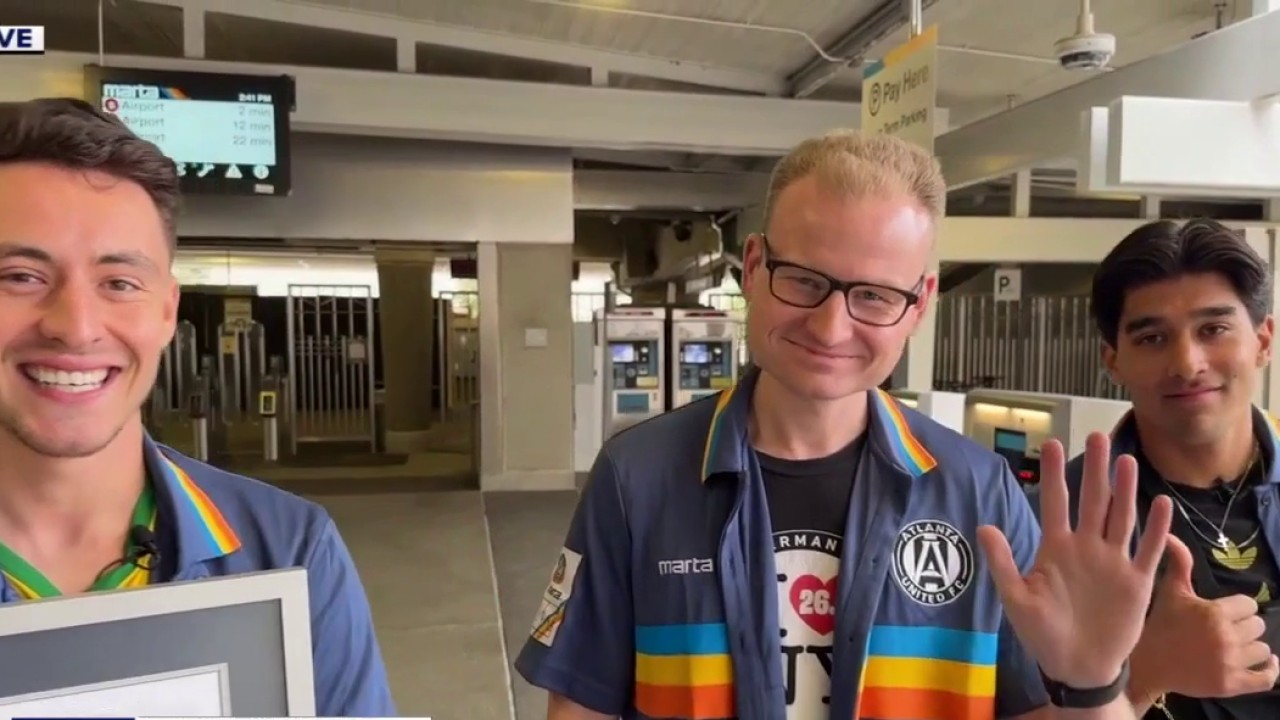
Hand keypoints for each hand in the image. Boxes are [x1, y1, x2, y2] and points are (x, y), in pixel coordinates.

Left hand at [978, 432, 1173, 687]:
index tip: (1050, 443)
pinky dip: (1156, 528)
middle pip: (1092, 501)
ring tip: (1126, 460)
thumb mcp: (1016, 598)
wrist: (1077, 666)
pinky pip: (1148, 550)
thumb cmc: (1043, 632)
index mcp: (1056, 547)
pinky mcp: (1137, 581)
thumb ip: (1002, 562)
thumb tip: (983, 526)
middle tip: (1098, 436)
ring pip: (1121, 518)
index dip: (1055, 474)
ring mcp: (1113, 562)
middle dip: (1095, 470)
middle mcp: (1086, 547)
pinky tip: (1162, 502)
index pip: (1056, 502)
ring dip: (1125, 490)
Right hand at [1129, 534, 1279, 699]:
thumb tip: (1171, 535)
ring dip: (1251, 647)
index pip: (1249, 605)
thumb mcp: (1169, 590)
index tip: (1222, 612)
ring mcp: (1230, 663)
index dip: (1238, 607)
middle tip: (1225, 630)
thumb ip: (1179, 562)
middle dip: (1244, 626)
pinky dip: (1270, 670)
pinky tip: (1266, 663)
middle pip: (1258, 626)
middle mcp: (1226, 637)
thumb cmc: (1159, 623)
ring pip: (1263, 650)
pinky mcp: (1232, 685)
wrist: (1146, 663)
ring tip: (1233, 647)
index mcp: (1214, 612)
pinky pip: (1267, 678)